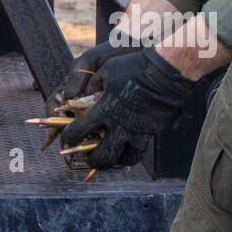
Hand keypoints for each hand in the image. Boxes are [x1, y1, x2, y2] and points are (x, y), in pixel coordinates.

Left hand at [59, 45, 194, 168]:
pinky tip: (123, 153)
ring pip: (123, 160)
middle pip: (102, 155)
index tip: (66, 139)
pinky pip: (138, 153)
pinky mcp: (151, 133)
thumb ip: (91, 86)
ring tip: (106, 160)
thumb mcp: (105, 70)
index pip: (80, 131)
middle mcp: (120, 125)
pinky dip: (128, 157)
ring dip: (111, 163)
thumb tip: (81, 97)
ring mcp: (137, 132)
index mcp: (105, 109)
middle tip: (86, 158)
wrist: (165, 73)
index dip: (70, 138)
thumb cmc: (132, 68)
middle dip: (91, 160)